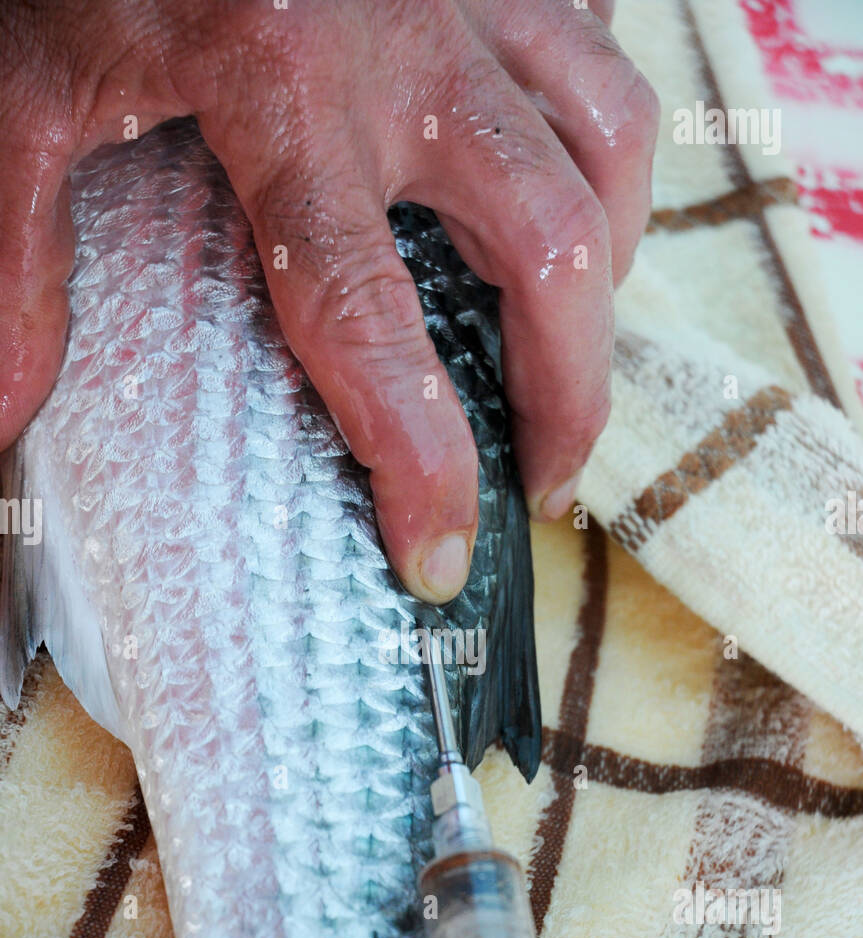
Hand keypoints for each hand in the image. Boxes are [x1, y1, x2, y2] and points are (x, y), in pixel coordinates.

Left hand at [0, 0, 656, 600]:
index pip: (365, 313)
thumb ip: (19, 252)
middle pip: (545, 245)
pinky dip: (602, 144)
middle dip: (567, 391)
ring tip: (567, 358)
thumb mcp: (27, 90)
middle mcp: (404, 43)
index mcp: (279, 90)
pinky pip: (598, 47)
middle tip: (544, 479)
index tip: (440, 551)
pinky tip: (571, 203)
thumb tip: (12, 414)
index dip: (417, 453)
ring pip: (605, 139)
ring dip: (605, 272)